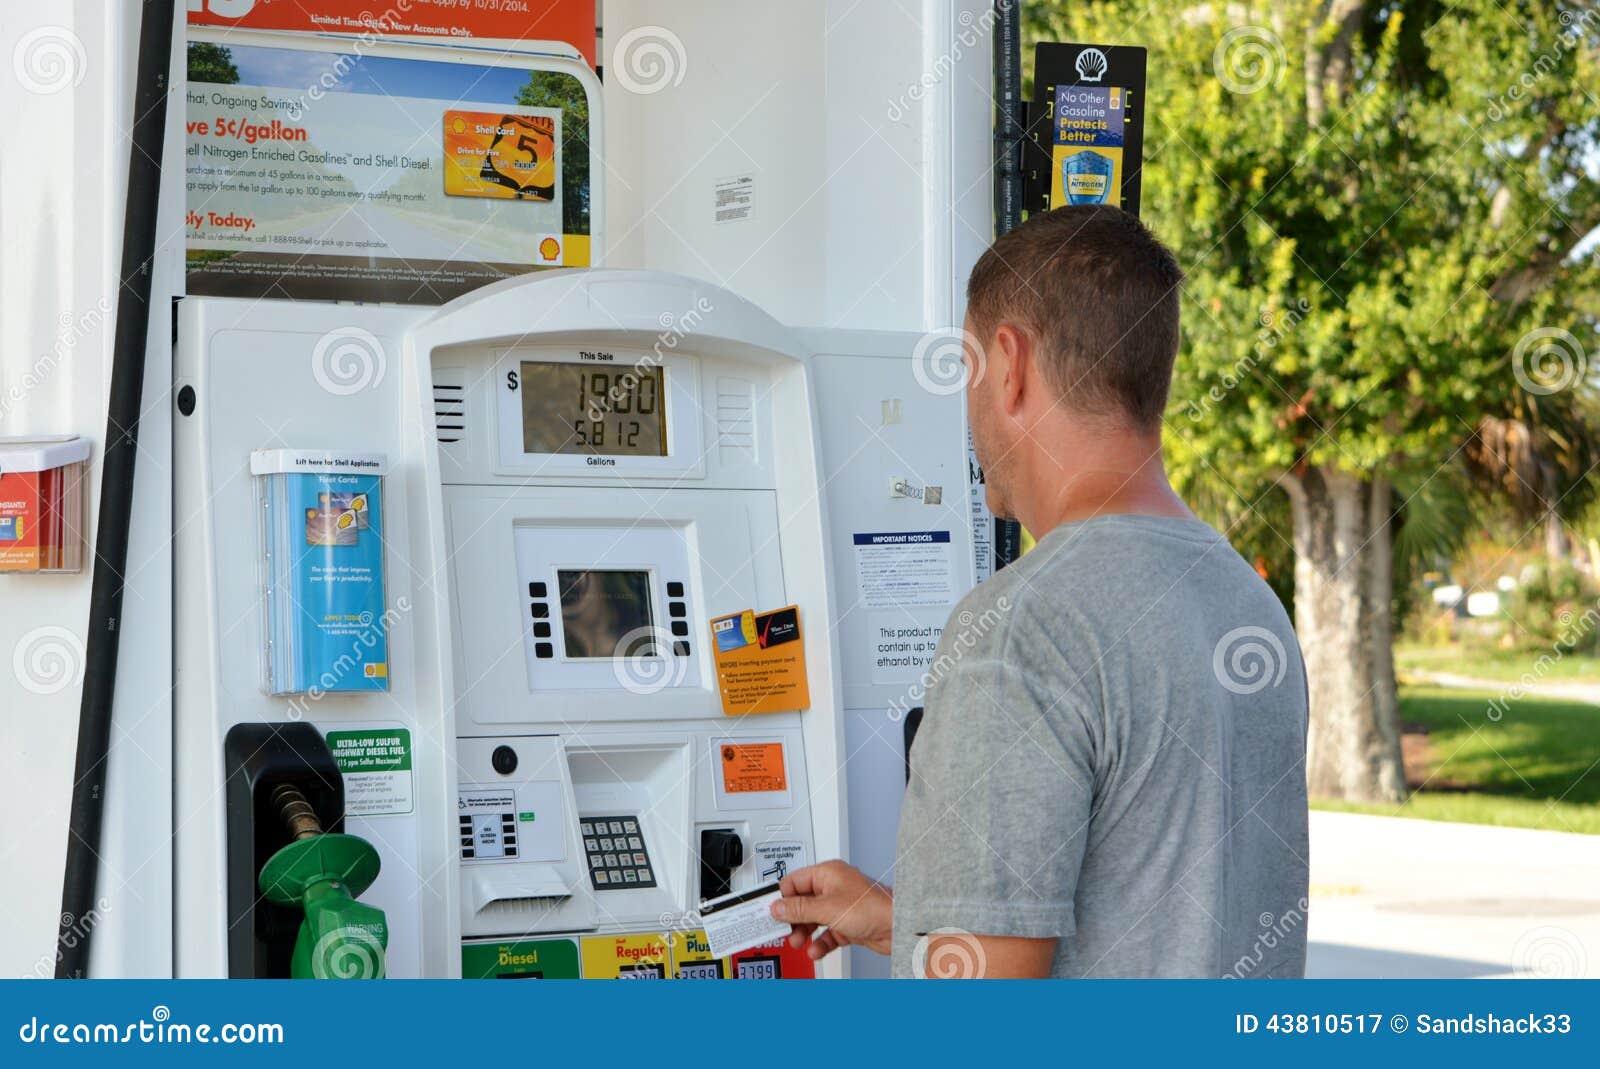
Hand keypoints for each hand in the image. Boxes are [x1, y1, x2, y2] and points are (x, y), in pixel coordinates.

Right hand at [769, 860, 892, 958]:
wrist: (899, 926)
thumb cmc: (873, 907)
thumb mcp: (827, 908)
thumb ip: (799, 908)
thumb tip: (778, 907)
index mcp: (828, 873)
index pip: (795, 881)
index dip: (781, 897)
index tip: (770, 911)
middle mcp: (834, 887)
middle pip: (803, 902)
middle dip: (793, 918)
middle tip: (783, 929)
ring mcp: (842, 906)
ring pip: (814, 918)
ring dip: (804, 932)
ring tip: (798, 941)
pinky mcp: (849, 923)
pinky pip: (828, 932)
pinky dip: (820, 942)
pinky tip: (816, 949)